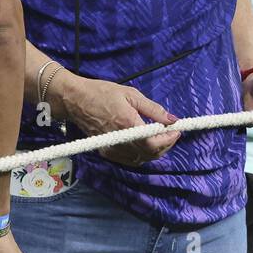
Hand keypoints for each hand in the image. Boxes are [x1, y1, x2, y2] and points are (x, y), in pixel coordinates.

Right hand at [57, 73, 180, 166]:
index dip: (168, 139)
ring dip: (154, 151)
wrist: (75, 100)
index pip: (153, 143)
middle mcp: (119, 140)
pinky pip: (128, 160)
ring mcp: (111, 148)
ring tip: (160, 137)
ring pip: (140, 159)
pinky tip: (144, 143)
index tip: (177, 130)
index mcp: (127, 124)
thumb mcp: (131, 94)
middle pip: (149, 154)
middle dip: (165, 145)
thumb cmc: (102, 93)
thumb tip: (172, 119)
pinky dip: (141, 155)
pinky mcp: (105, 151)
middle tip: (171, 133)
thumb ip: (154, 109)